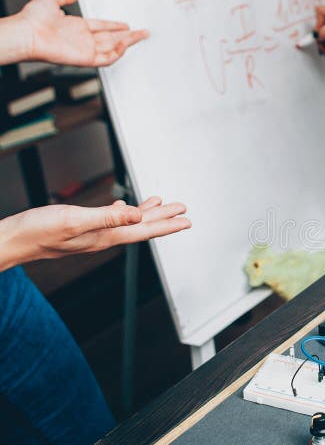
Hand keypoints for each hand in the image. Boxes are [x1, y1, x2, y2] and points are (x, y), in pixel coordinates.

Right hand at [0, 197, 189, 269]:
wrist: (11, 241)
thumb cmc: (37, 231)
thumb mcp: (74, 220)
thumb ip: (107, 217)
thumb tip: (137, 214)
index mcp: (105, 236)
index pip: (144, 230)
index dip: (167, 225)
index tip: (186, 220)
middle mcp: (103, 237)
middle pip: (141, 227)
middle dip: (164, 218)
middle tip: (183, 210)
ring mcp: (92, 234)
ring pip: (127, 222)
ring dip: (146, 213)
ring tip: (162, 204)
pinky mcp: (80, 228)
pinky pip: (110, 219)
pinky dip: (122, 212)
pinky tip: (125, 208)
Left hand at [18, 0, 147, 66]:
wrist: (27, 34)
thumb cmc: (32, 19)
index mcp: (75, 27)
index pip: (101, 27)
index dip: (115, 25)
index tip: (126, 24)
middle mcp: (82, 39)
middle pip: (111, 38)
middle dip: (128, 35)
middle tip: (142, 32)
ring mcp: (85, 50)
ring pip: (113, 47)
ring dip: (128, 42)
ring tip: (141, 36)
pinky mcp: (86, 59)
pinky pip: (107, 58)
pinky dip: (118, 53)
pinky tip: (125, 45)